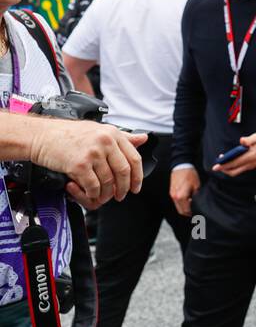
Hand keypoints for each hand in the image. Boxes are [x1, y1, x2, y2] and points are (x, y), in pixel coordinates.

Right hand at [29, 118, 144, 205]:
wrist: (40, 136)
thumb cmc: (68, 134)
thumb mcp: (99, 130)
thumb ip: (122, 137)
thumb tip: (144, 138)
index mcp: (113, 133)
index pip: (134, 158)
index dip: (138, 177)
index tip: (136, 187)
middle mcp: (105, 142)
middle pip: (124, 172)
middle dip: (124, 188)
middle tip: (120, 196)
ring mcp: (92, 153)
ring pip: (108, 181)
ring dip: (107, 193)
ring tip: (103, 196)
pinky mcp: (79, 165)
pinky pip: (93, 186)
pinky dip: (93, 194)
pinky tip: (90, 194)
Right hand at [170, 167, 200, 216]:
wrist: (181, 165)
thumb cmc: (190, 174)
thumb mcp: (197, 186)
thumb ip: (196, 197)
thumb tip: (197, 204)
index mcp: (181, 196)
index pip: (187, 211)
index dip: (193, 213)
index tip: (199, 214)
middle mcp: (175, 197)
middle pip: (181, 211)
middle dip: (189, 213)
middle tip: (196, 212)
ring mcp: (172, 195)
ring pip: (178, 207)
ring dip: (185, 209)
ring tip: (193, 206)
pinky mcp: (171, 192)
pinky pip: (176, 202)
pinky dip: (182, 204)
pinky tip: (188, 201)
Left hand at [216, 130, 255, 176]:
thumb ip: (248, 140)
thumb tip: (241, 141)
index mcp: (251, 157)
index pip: (234, 164)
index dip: (223, 166)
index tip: (215, 167)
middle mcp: (251, 163)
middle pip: (234, 172)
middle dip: (224, 170)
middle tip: (217, 166)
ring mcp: (252, 165)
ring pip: (237, 171)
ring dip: (229, 168)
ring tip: (223, 161)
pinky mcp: (253, 164)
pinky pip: (241, 168)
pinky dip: (234, 166)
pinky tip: (231, 160)